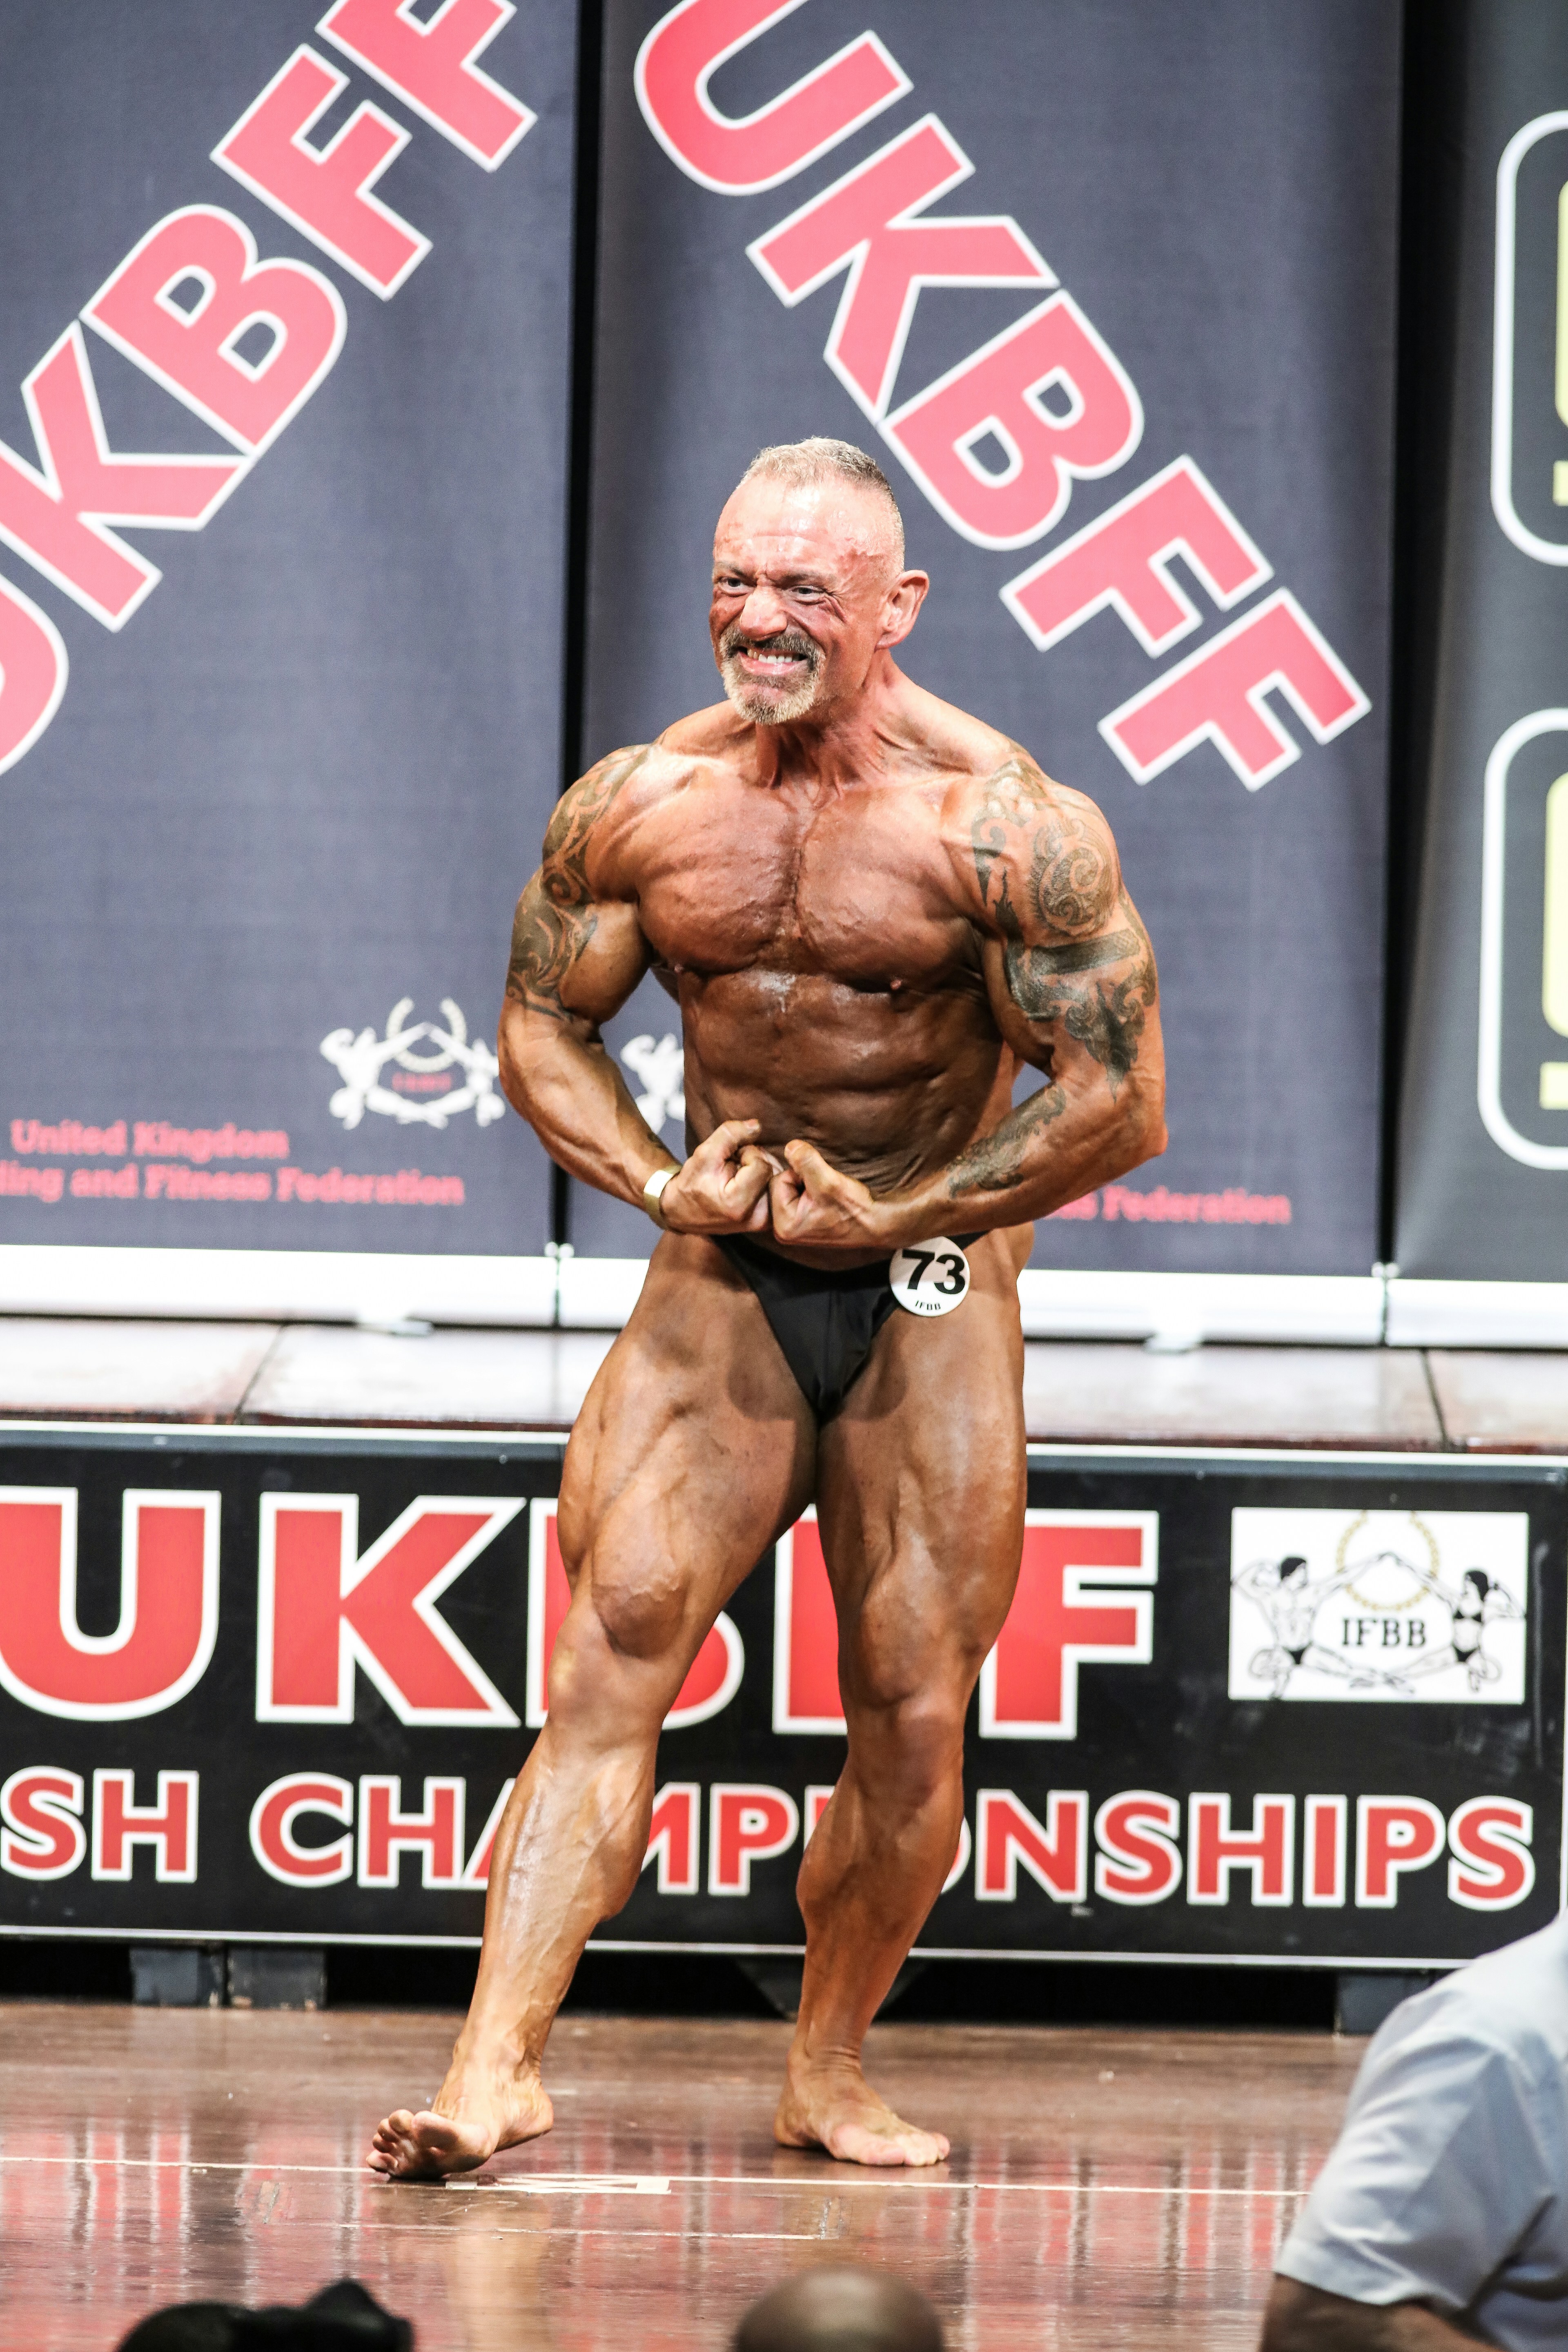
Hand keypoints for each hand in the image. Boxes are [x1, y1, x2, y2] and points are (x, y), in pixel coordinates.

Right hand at [656, 1119, 779, 1235]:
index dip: (746, 1154)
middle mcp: (756, 1218)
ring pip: (778, 1179)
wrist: (686, 1210)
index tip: (730, 1161)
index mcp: (738, 1204)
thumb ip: (731, 1133)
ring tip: (738, 1177)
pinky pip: (778, 1190)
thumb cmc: (694, 1182)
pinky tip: (748, 1184)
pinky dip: (765, 1181)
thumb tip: (757, 1126)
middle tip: (733, 1169)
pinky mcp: (768, 1221)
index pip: (761, 1164)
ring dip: (761, 1170)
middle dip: (755, 1162)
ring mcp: (764, 1222)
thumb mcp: (705, 1152)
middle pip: (773, 1171)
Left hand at [767, 1140, 897, 1251]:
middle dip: (802, 1179)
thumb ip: (805, 1161)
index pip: (777, 1181)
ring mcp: (793, 1228)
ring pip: (790, 1189)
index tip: (821, 1186)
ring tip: (827, 1195)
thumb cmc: (854, 1207)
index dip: (800, 1174)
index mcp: (783, 1226)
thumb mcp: (828, 1181)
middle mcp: (783, 1231)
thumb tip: (789, 1147)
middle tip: (824, 1190)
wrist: (876, 1221)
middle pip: (780, 1185)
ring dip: (809, 1184)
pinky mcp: (803, 1223)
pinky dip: (812, 1191)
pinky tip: (827, 1200)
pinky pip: (798, 1196)